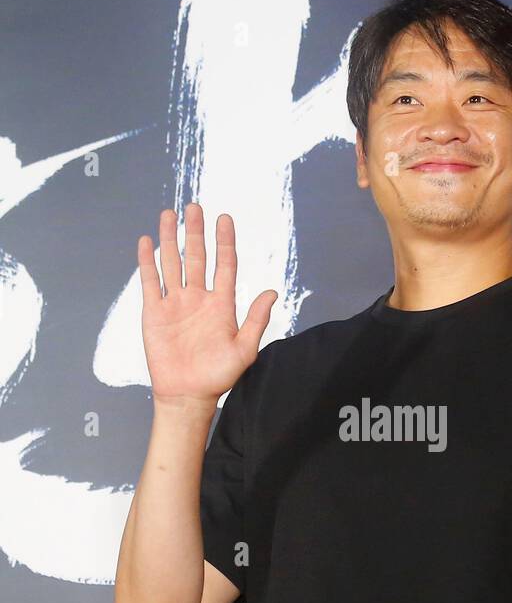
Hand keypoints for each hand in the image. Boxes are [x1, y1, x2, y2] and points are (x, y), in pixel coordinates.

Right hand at [138, 202, 276, 405]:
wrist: (188, 395)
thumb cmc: (218, 377)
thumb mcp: (244, 349)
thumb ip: (256, 320)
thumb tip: (272, 292)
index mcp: (221, 304)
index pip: (224, 265)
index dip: (224, 241)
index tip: (224, 218)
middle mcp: (198, 299)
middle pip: (197, 257)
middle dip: (196, 232)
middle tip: (195, 207)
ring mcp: (175, 304)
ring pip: (172, 263)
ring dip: (170, 240)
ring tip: (169, 214)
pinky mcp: (155, 313)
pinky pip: (150, 282)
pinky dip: (147, 262)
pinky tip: (147, 242)